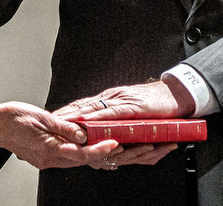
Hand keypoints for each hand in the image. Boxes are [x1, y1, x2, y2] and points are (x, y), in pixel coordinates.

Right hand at [0, 101, 119, 169]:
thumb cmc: (14, 118)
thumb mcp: (43, 118)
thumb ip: (65, 127)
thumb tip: (84, 133)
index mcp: (48, 149)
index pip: (80, 154)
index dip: (99, 150)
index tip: (113, 144)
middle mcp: (46, 159)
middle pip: (79, 160)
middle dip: (98, 153)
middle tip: (116, 144)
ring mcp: (42, 160)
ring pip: (71, 159)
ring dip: (87, 152)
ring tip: (104, 142)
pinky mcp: (40, 157)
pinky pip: (62, 156)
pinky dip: (74, 150)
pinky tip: (81, 142)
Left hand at [53, 80, 191, 169]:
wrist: (176, 95)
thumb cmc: (155, 104)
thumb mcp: (131, 110)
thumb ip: (116, 117)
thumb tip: (102, 127)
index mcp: (110, 100)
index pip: (84, 106)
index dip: (67, 113)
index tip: (51, 119)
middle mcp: (111, 98)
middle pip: (83, 106)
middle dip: (64, 114)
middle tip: (47, 122)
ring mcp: (120, 101)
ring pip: (93, 108)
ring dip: (75, 117)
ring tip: (60, 123)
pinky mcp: (131, 106)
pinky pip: (110, 113)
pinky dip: (97, 118)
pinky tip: (86, 122)